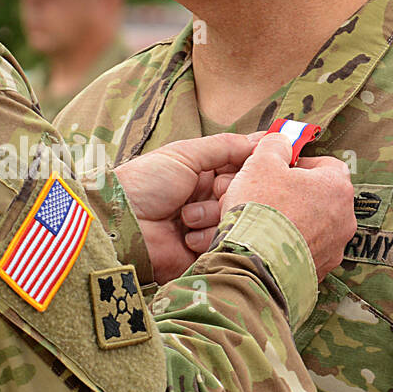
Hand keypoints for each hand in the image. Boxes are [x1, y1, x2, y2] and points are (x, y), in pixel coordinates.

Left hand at [113, 131, 264, 282]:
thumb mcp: (183, 154)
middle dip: (229, 191)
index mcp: (205, 173)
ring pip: (237, 218)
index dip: (254, 165)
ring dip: (213, 215)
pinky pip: (226, 242)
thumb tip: (263, 139)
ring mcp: (209, 226)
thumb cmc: (145, 183)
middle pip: (246, 193)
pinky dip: (207, 237)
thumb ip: (224, 146)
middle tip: (213, 191)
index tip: (270, 160)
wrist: (121, 224)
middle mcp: (211, 199)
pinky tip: (186, 237)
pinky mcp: (206, 252)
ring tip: (186, 217)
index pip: (244, 166)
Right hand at [201, 133, 354, 279]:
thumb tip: (281, 141)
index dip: (302, 164)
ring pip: (317, 226)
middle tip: (270, 196)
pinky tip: (270, 246)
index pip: (328, 165)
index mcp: (337, 187)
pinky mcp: (321, 271)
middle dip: (299, 194)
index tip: (282, 168)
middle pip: (323, 197)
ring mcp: (335, 248)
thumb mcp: (261, 163)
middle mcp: (345, 218)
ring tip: (267, 224)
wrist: (254, 265)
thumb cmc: (261, 210)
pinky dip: (293, 246)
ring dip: (297, 222)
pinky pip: (308, 251)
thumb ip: (275, 145)